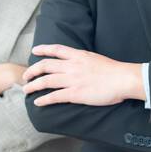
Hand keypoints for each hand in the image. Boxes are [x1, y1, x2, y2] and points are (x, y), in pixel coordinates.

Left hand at [23, 45, 140, 105]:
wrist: (124, 79)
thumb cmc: (114, 71)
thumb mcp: (95, 59)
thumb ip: (84, 61)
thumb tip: (79, 63)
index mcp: (79, 56)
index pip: (56, 49)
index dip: (43, 49)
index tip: (34, 51)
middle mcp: (72, 66)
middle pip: (45, 66)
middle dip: (32, 71)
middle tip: (26, 76)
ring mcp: (73, 80)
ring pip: (46, 81)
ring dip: (33, 86)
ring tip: (26, 90)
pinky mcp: (76, 93)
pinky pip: (55, 96)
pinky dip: (44, 99)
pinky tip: (38, 102)